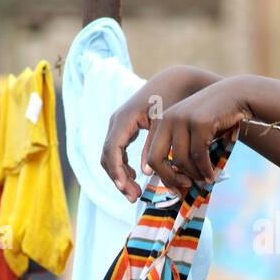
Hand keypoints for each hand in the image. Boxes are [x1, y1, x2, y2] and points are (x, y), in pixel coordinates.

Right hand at [101, 66, 211, 201]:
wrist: (172, 81)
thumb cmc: (171, 100)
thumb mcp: (164, 124)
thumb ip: (154, 147)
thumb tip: (145, 173)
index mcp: (124, 119)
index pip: (112, 150)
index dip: (117, 172)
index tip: (126, 189)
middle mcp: (116, 122)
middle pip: (107, 157)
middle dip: (118, 179)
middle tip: (134, 198)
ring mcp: (118, 125)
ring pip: (110, 156)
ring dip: (120, 176)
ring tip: (135, 193)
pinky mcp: (124, 129)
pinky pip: (116, 152)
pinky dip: (123, 167)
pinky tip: (135, 179)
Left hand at [143, 75, 251, 192]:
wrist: (236, 95)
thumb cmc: (215, 118)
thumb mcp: (191, 131)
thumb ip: (181, 149)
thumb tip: (175, 180)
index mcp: (161, 121)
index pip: (151, 155)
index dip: (161, 175)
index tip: (174, 188)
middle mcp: (167, 118)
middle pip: (156, 159)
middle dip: (170, 178)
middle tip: (185, 187)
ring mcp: (182, 119)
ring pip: (180, 160)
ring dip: (194, 174)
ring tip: (204, 179)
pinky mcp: (199, 123)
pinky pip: (199, 155)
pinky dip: (205, 169)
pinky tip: (212, 175)